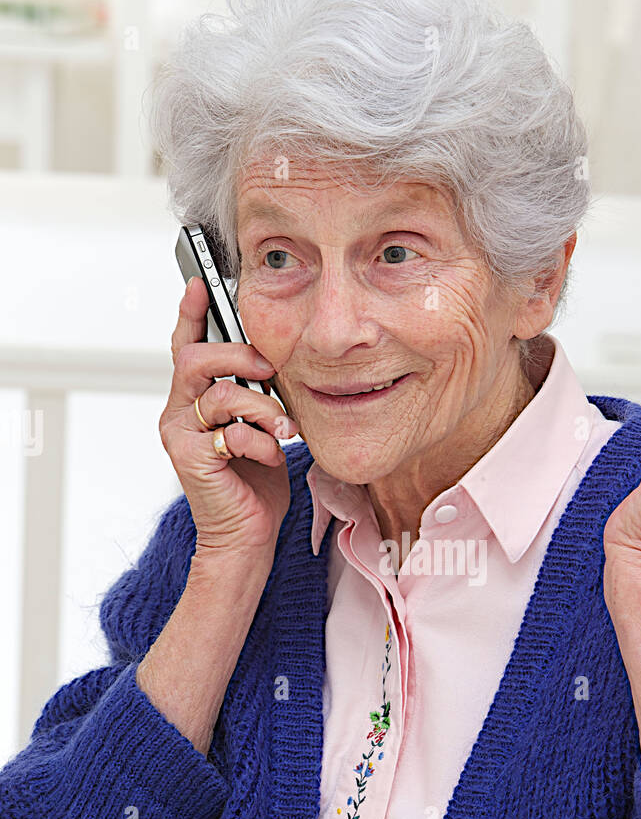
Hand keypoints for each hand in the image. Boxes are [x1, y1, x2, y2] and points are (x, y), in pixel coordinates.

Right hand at [161, 276, 298, 559]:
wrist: (247, 535)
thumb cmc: (254, 484)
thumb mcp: (259, 427)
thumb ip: (254, 396)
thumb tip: (274, 362)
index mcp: (193, 401)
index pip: (186, 347)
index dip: (191, 313)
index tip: (201, 283)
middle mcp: (178, 414)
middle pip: (195, 358)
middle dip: (238, 355)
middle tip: (271, 368)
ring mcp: (181, 436)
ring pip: (220, 393)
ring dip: (263, 408)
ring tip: (283, 429)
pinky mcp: (191, 459)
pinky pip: (232, 431)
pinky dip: (261, 442)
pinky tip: (271, 456)